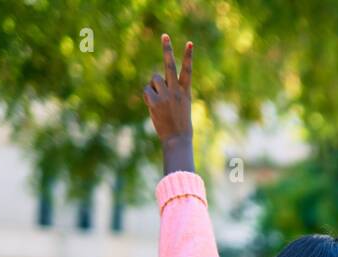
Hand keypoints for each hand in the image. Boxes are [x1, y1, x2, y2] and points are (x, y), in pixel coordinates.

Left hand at [143, 35, 194, 173]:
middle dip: (167, 50)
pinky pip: (147, 90)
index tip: (190, 43)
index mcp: (186, 91)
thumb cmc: (180, 124)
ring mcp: (166, 95)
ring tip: (160, 100)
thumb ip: (171, 90)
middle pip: (170, 65)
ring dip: (154, 86)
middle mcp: (176, 90)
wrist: (177, 139)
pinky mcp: (155, 101)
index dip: (188, 56)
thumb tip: (155, 80)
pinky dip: (148, 96)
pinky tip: (153, 106)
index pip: (188, 70)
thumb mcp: (181, 105)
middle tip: (164, 36)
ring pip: (154, 78)